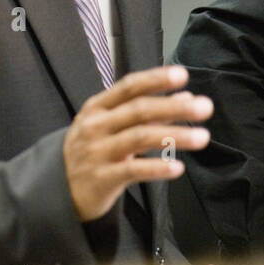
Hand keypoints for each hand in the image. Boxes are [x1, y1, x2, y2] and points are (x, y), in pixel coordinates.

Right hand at [63, 65, 211, 222]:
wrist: (58, 189)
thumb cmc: (93, 152)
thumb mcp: (113, 127)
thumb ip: (148, 112)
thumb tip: (185, 97)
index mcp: (98, 108)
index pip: (129, 87)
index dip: (156, 79)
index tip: (182, 75)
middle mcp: (96, 126)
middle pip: (139, 110)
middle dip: (174, 107)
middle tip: (205, 107)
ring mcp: (97, 152)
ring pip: (139, 138)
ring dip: (174, 136)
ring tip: (202, 137)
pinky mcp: (101, 178)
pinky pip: (133, 170)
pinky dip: (157, 168)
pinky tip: (177, 167)